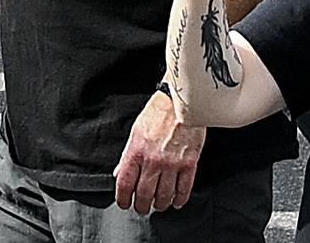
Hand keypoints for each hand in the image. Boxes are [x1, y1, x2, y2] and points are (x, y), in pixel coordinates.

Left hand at [112, 87, 206, 214]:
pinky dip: (179, 200)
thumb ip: (127, 155)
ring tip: (159, 205)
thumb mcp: (136, 131)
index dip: (123, 199)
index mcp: (136, 152)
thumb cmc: (159, 112)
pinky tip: (176, 202)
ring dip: (160, 205)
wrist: (183, 102)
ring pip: (164, 196)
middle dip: (141, 206)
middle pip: (144, 195)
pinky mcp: (189, 164)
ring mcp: (172, 164)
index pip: (125, 184)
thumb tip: (119, 172)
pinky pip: (184, 189)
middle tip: (142, 207)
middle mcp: (153, 161)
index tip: (124, 203)